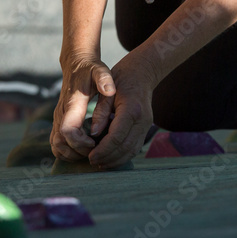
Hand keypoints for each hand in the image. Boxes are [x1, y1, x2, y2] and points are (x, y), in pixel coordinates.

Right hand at [51, 55, 115, 161]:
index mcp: (72, 103)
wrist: (76, 64)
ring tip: (92, 150)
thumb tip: (109, 92)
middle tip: (97, 150)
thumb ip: (105, 81)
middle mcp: (61, 113)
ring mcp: (57, 118)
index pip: (68, 130)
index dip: (80, 142)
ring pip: (56, 146)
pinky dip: (67, 152)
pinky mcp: (58, 122)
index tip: (96, 143)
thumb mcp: (101, 71)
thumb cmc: (91, 70)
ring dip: (72, 154)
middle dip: (78, 152)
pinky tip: (84, 149)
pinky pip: (56, 144)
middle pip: (60, 143)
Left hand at [86, 55, 154, 169]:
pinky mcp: (146, 128)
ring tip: (100, 164)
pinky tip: (111, 158)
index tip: (90, 156)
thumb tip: (94, 134)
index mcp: (132, 109)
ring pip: (132, 151)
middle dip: (108, 158)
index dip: (103, 150)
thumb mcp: (107, 92)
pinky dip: (123, 156)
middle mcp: (143, 120)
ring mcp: (146, 125)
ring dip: (116, 160)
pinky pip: (135, 147)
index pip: (117, 137)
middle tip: (92, 162)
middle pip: (125, 147)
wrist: (142, 73)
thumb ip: (100, 112)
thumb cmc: (121, 79)